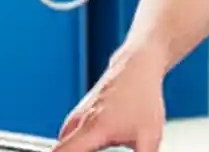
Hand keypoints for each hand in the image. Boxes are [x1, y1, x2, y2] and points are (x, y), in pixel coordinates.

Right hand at [52, 46, 167, 151]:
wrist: (137, 66)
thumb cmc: (143, 96)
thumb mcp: (150, 137)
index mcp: (93, 129)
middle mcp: (79, 121)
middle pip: (59, 151)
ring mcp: (77, 115)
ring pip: (63, 144)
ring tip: (98, 150)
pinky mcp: (79, 113)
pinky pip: (68, 135)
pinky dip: (74, 146)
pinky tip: (90, 148)